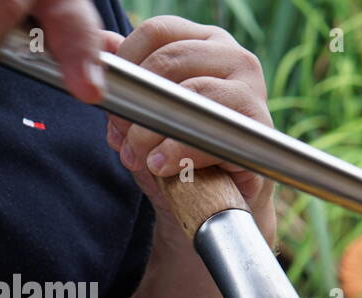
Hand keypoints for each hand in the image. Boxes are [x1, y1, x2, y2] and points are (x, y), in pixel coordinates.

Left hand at [103, 17, 275, 247]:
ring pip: (190, 94)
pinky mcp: (258, 130)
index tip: (111, 101)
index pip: (158, 32)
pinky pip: (211, 133)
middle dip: (136, 102)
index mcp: (207, 43)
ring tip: (138, 156)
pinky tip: (161, 165)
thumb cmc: (184, 151)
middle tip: (120, 137)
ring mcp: (253, 91)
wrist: (220, 202)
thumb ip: (131, 76)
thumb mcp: (150, 110)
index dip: (126, 64)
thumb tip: (102, 44)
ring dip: (152, 130)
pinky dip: (180, 151)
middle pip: (171, 60)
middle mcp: (236, 58)